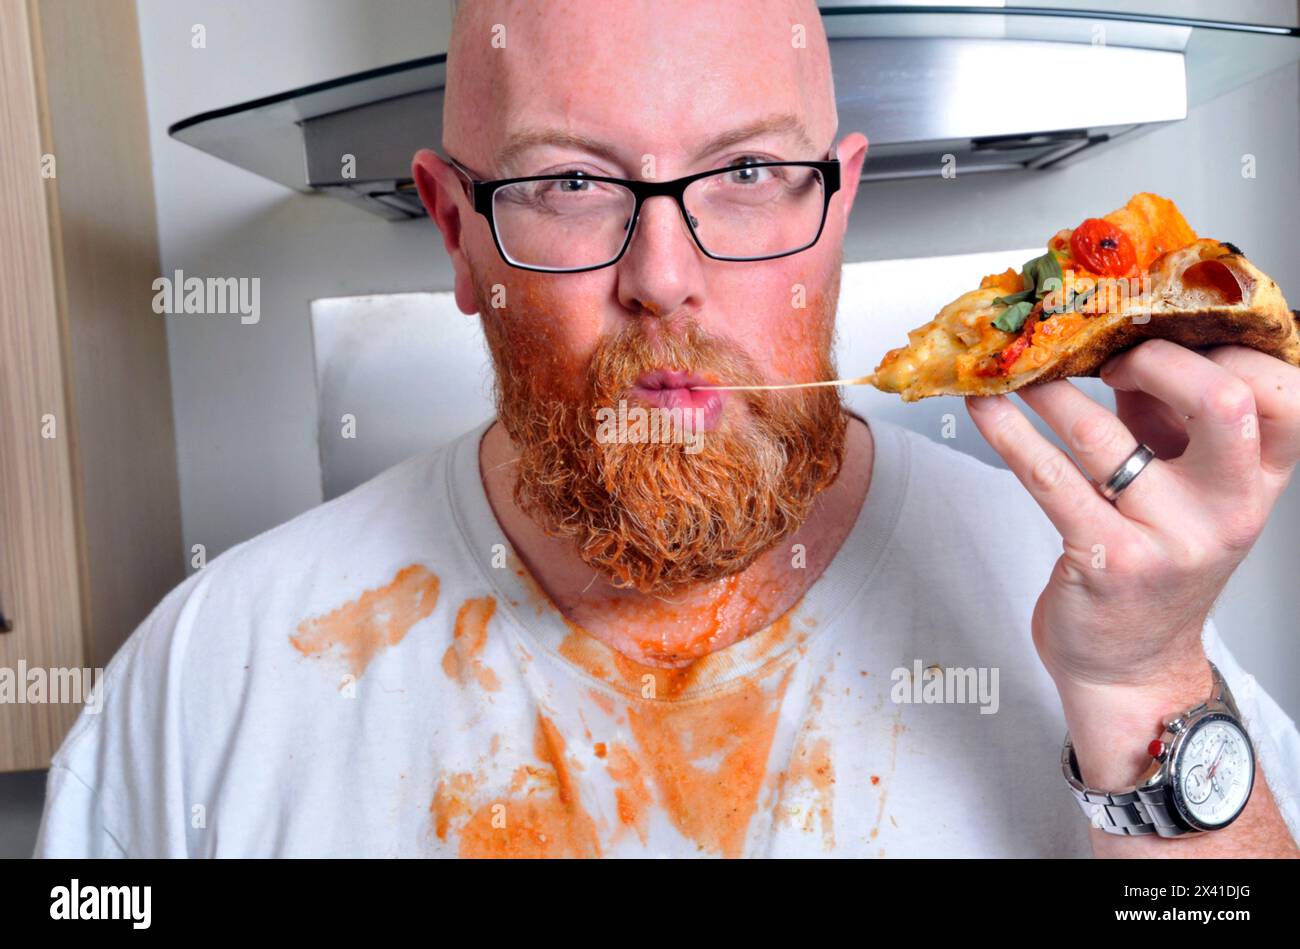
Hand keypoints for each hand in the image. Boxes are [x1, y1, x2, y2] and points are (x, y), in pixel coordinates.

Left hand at [966, 340, 1299, 696]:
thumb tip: (1122, 342)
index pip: (1286, 397)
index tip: (1173, 337)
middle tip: (1106, 355)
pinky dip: (1009, 433)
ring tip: (1016, 368)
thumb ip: (1172, 421)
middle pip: (1226, 403)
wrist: (1131, 665)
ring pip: (1108, 436)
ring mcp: (1171, 539)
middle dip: (1159, 358)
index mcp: (1260, 482)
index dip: (1231, 352)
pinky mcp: (1108, 561)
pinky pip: (1050, 478)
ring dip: (1051, 391)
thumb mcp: (1186, 490)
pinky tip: (985, 407)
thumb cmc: (1157, 564)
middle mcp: (1229, 509)